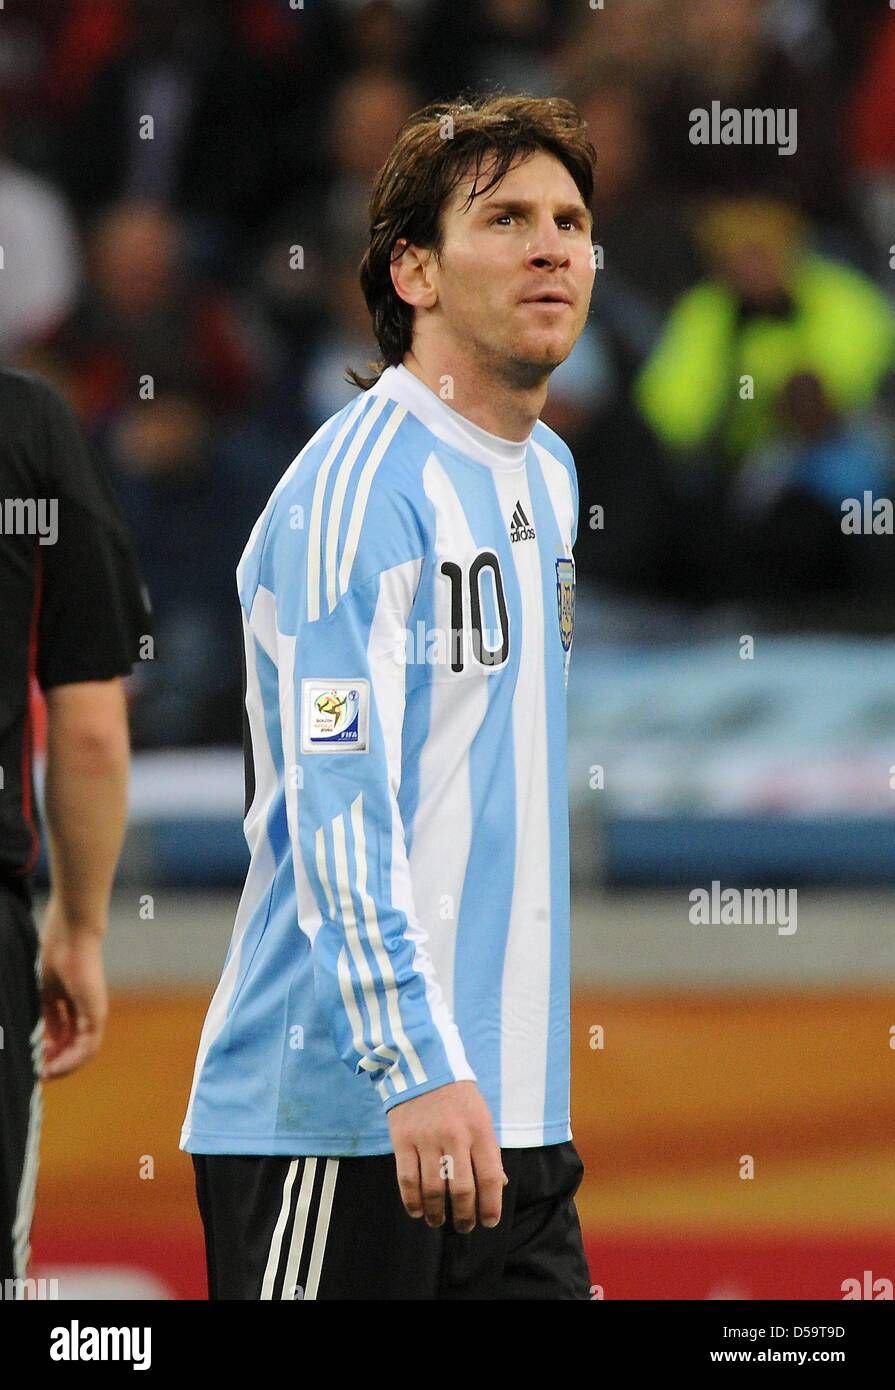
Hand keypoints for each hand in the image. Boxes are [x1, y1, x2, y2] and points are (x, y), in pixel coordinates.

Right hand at [39, 903, 107, 1078]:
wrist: (71, 936)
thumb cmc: (56, 954)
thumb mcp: (47, 991)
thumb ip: (50, 1015)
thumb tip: (51, 1039)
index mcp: (75, 1004)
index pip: (66, 1036)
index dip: (51, 1050)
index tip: (35, 1058)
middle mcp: (88, 1011)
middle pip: (75, 1046)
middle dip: (57, 1061)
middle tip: (39, 1072)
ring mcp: (94, 1013)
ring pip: (83, 1052)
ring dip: (64, 1066)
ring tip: (45, 1074)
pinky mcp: (96, 1014)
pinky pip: (88, 1046)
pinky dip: (72, 1060)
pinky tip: (54, 1067)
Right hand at [387, 1080, 507, 1233]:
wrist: (423, 1065)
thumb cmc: (458, 1096)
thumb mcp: (482, 1117)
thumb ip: (489, 1151)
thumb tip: (498, 1185)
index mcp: (479, 1130)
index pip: (489, 1177)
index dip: (490, 1205)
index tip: (488, 1221)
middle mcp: (455, 1136)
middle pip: (461, 1189)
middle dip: (464, 1216)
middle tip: (464, 1226)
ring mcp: (427, 1138)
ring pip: (433, 1189)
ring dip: (436, 1212)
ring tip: (438, 1221)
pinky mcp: (403, 1139)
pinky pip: (407, 1178)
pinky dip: (412, 1200)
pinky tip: (417, 1210)